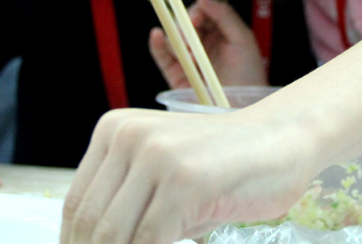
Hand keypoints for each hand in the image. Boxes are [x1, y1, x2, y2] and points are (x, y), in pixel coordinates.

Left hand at [59, 105, 315, 243]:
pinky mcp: (184, 181)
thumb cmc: (227, 164)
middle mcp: (129, 137)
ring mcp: (157, 157)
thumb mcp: (164, 175)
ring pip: (114, 236)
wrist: (284, 139)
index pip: (77, 207)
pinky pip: (151, 240)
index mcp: (115, 130)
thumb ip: (127, 207)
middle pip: (91, 224)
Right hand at [149, 0, 267, 88]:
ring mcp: (189, 58)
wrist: (243, 107)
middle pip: (185, 24)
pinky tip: (157, 35)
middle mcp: (202, 43)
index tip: (196, 19)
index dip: (196, 12)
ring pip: (173, 38)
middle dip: (185, 28)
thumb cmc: (249, 75)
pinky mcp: (177, 74)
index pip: (202, 13)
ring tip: (189, 53)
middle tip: (191, 39)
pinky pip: (161, 56)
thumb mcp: (243, 40)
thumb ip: (224, 15)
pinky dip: (156, 44)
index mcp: (219, 32)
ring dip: (177, 40)